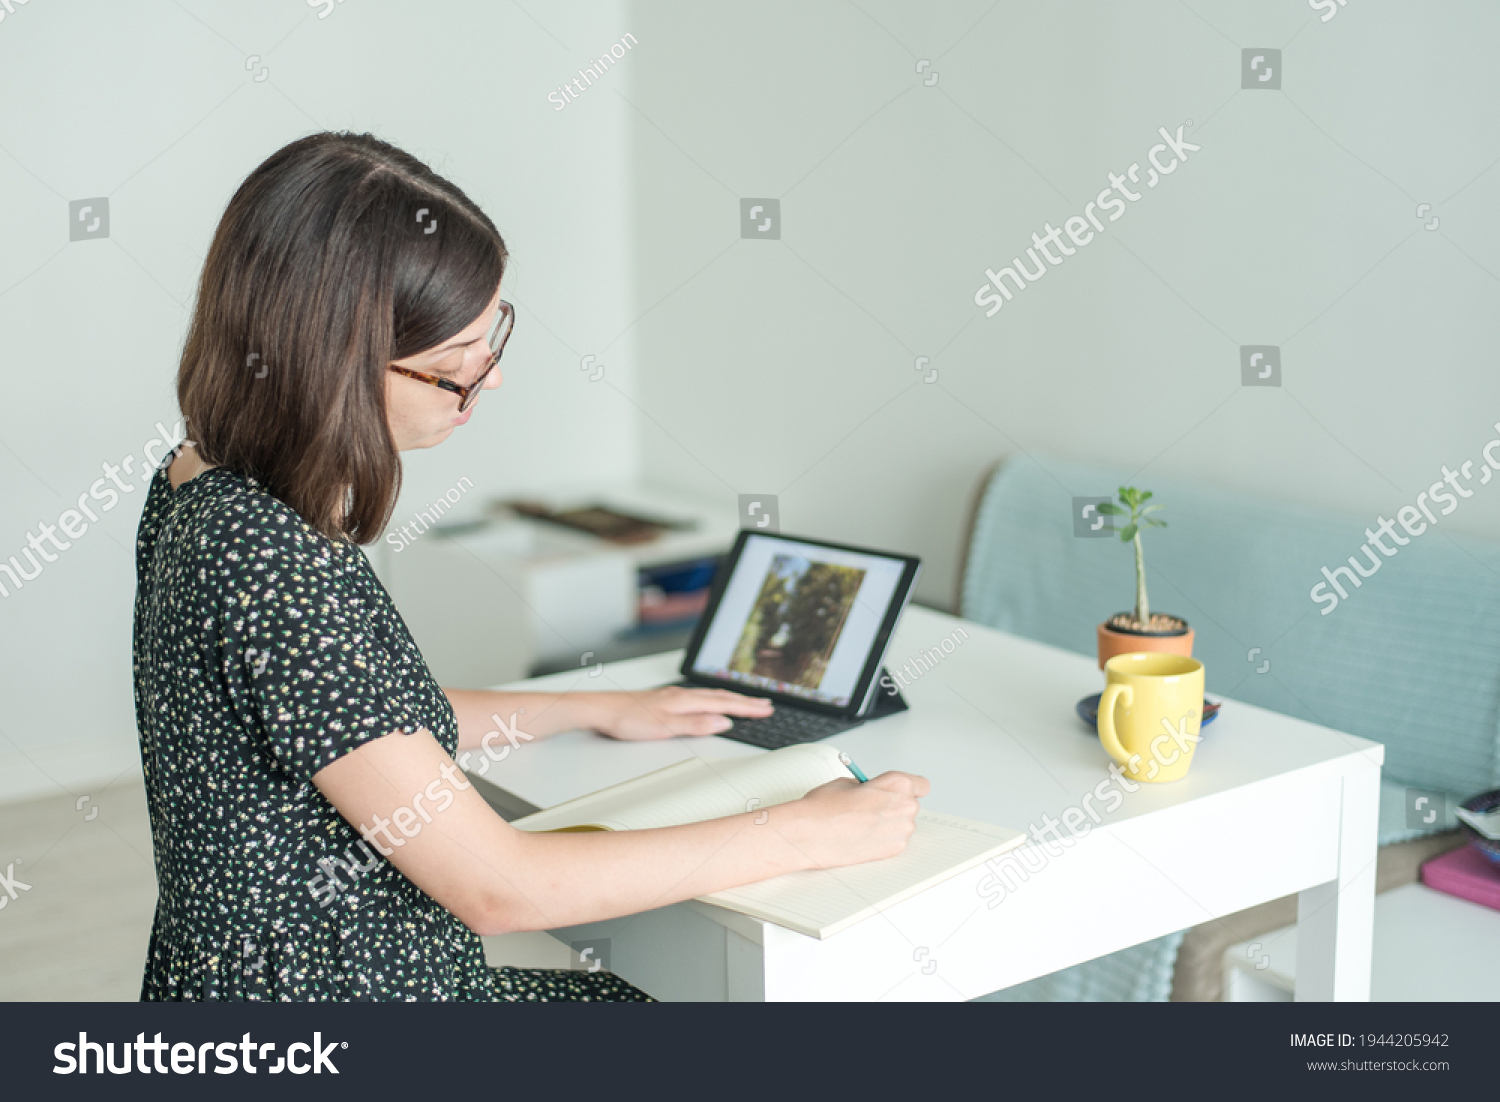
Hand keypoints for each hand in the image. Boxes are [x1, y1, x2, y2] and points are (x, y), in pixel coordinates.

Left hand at [591, 686, 773, 740]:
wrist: (601, 709)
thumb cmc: (628, 717)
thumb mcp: (665, 727)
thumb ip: (696, 724)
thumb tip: (724, 722)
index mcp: (686, 700)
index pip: (725, 704)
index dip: (747, 708)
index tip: (767, 709)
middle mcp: (682, 695)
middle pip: (722, 696)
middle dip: (746, 701)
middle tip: (767, 704)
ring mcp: (674, 696)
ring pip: (711, 695)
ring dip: (732, 699)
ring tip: (747, 701)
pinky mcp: (666, 700)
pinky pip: (700, 697)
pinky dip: (715, 699)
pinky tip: (712, 702)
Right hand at [786, 771, 929, 868]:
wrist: (811, 835)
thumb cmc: (824, 807)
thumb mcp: (847, 783)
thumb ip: (870, 786)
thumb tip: (874, 792)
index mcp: (896, 784)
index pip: (921, 784)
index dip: (908, 787)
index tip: (898, 790)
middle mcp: (904, 807)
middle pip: (911, 804)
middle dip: (895, 805)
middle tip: (872, 807)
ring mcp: (901, 831)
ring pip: (903, 824)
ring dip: (890, 822)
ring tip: (863, 823)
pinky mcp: (893, 850)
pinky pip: (895, 840)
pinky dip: (884, 838)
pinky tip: (863, 835)